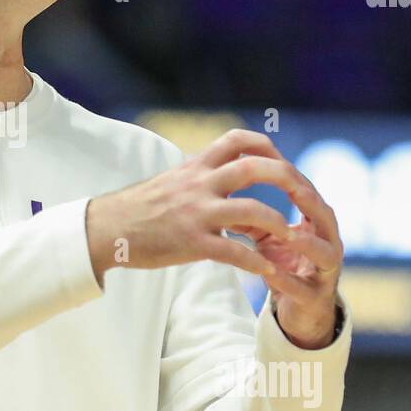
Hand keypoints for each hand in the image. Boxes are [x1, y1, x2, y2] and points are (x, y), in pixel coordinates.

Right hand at [87, 129, 313, 282]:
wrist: (106, 228)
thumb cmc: (139, 207)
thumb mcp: (172, 179)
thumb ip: (200, 173)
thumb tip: (224, 167)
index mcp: (196, 165)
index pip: (239, 139)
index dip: (267, 146)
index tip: (282, 162)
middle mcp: (200, 183)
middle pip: (256, 167)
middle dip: (288, 179)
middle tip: (304, 196)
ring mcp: (197, 213)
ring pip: (253, 210)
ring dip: (278, 224)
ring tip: (291, 237)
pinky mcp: (191, 242)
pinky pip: (233, 252)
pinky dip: (255, 263)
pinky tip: (267, 271)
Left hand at [226, 167, 342, 348]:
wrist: (298, 311)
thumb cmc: (284, 265)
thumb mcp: (269, 236)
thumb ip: (256, 214)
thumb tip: (227, 185)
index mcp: (317, 224)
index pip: (310, 194)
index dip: (294, 178)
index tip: (275, 162)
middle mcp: (328, 244)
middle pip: (326, 216)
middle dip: (311, 202)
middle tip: (294, 189)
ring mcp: (325, 273)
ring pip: (324, 253)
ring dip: (306, 242)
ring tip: (289, 233)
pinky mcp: (315, 299)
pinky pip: (303, 289)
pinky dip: (286, 281)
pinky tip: (269, 273)